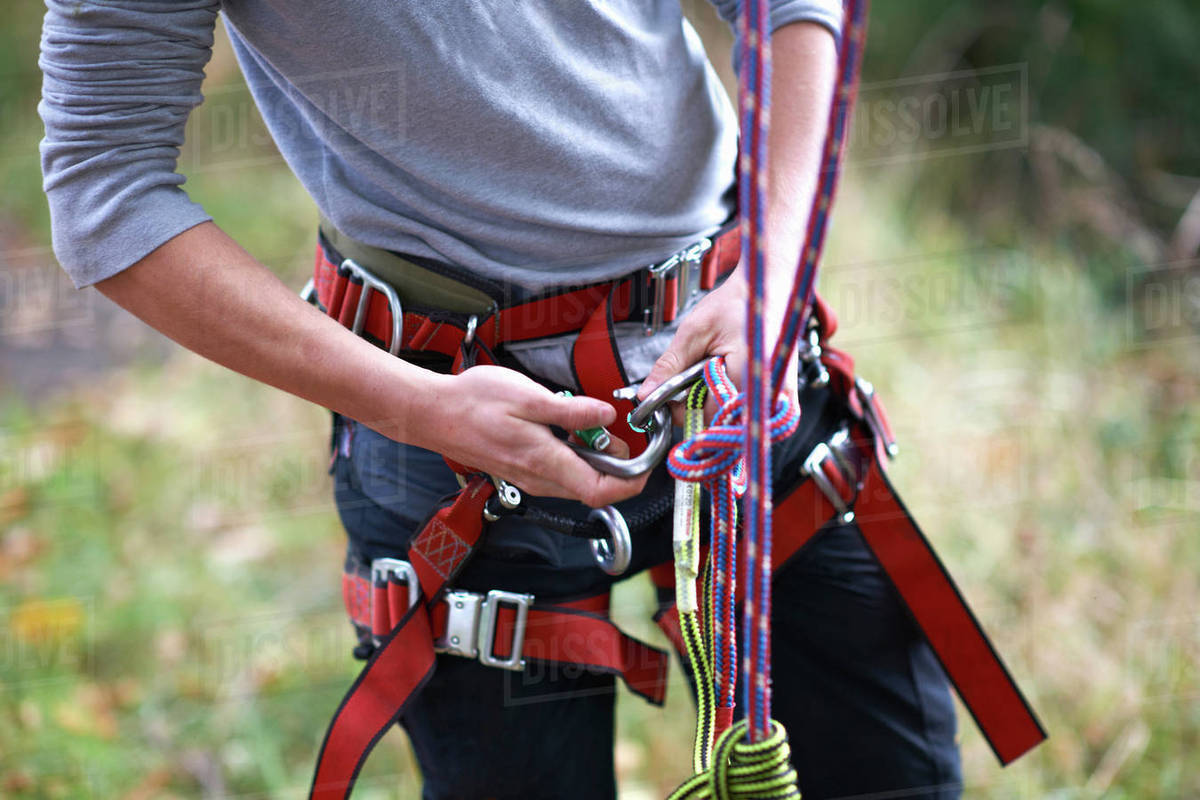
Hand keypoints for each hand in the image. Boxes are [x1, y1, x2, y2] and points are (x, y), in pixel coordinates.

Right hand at [404, 365, 647, 506]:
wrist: (434, 414)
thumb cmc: (475, 402)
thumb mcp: (529, 397)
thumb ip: (571, 411)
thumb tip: (607, 417)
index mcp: (546, 462)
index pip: (602, 490)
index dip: (632, 482)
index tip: (647, 462)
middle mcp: (540, 479)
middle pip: (594, 486)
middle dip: (614, 462)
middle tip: (611, 428)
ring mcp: (531, 478)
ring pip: (577, 479)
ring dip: (592, 456)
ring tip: (584, 422)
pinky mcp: (523, 471)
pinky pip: (560, 471)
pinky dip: (573, 453)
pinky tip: (563, 426)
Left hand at [638, 277, 798, 426]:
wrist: (770, 285)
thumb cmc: (740, 301)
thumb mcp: (696, 331)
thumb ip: (669, 366)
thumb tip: (646, 394)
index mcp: (749, 379)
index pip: (703, 416)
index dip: (678, 408)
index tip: (665, 396)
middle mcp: (770, 397)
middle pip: (718, 420)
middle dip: (696, 403)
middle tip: (692, 373)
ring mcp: (779, 399)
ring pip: (731, 417)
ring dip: (713, 400)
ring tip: (713, 367)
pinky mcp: (781, 397)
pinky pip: (747, 411)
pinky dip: (730, 397)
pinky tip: (727, 374)